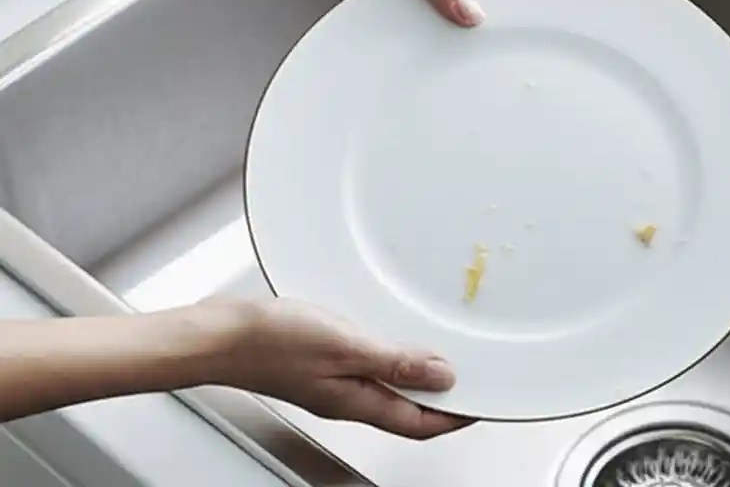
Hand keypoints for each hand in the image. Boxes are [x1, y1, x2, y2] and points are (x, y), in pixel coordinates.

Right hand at [205, 298, 469, 439]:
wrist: (216, 336)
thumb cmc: (269, 341)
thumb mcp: (345, 346)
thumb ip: (396, 362)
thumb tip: (443, 376)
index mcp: (358, 403)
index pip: (420, 423)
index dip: (456, 416)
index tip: (485, 401)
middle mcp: (347, 398)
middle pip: (406, 409)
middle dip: (442, 397)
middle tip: (471, 378)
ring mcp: (331, 383)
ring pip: (387, 387)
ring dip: (417, 374)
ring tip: (442, 355)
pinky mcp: (318, 364)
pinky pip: (366, 367)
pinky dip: (389, 356)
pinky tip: (391, 336)